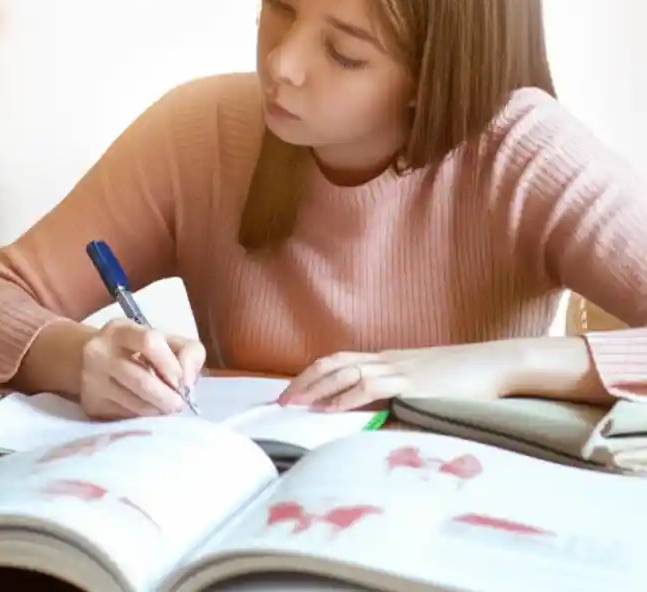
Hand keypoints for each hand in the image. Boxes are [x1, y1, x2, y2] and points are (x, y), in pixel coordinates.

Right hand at [78, 319, 205, 419]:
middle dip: (167, 397)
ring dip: (157, 410)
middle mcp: (99, 352)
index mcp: (120, 330)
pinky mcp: (91, 404)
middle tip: (178, 405)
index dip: (172, 365)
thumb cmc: (140, 351)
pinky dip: (142, 417)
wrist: (94, 362)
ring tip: (164, 408)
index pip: (150, 342)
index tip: (182, 382)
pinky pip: (125, 417)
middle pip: (142, 380)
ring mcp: (91, 380)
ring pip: (135, 403)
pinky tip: (145, 410)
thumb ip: (188, 353)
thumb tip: (188, 384)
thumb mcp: (165, 340)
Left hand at [276, 342, 521, 411]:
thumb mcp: (424, 386)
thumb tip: (379, 419)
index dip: (312, 374)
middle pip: (334, 363)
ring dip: (317, 388)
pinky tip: (330, 409)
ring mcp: (400, 370)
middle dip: (304, 380)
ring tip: (296, 404)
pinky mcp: (414, 383)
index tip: (292, 391)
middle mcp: (388, 360)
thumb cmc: (466, 378)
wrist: (498, 364)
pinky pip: (372, 386)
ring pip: (346, 372)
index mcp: (388, 359)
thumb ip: (400, 397)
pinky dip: (347, 398)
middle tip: (281, 401)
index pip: (339, 361)